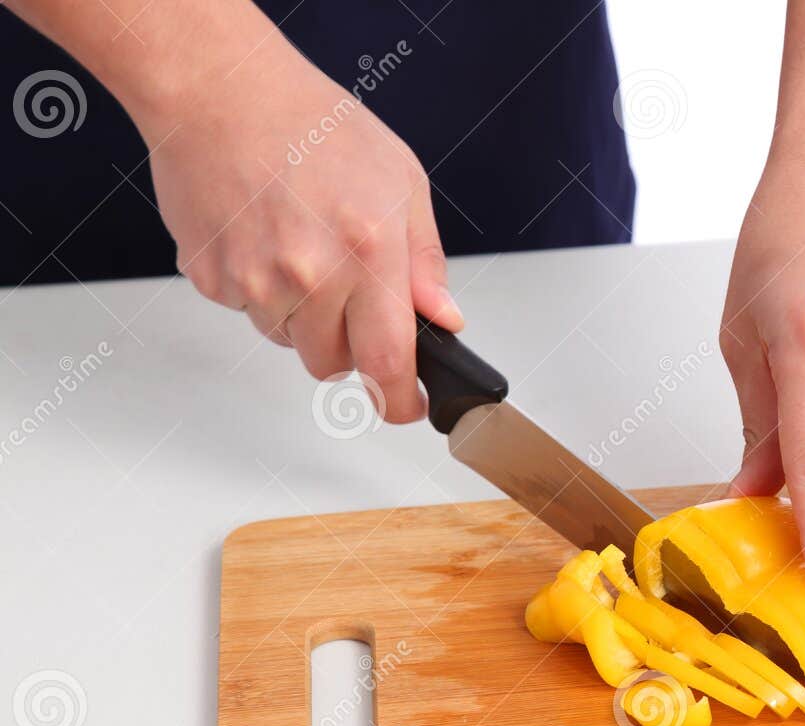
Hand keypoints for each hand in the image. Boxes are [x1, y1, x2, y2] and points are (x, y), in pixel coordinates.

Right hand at [138, 42, 461, 421]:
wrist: (220, 92)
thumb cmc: (312, 125)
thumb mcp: (401, 183)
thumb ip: (425, 262)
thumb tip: (444, 318)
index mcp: (368, 253)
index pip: (389, 363)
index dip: (400, 400)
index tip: (407, 406)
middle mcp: (311, 275)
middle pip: (334, 364)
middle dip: (348, 343)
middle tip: (348, 289)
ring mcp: (255, 281)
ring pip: (289, 340)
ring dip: (301, 315)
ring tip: (301, 246)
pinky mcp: (211, 278)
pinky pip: (247, 311)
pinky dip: (259, 288)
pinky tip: (263, 236)